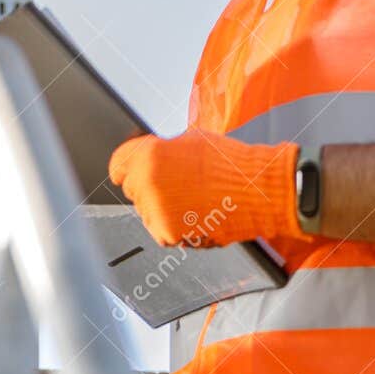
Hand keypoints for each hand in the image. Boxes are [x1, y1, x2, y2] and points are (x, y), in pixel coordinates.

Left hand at [107, 129, 303, 247]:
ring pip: (145, 211)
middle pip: (131, 189)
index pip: (117, 165)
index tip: (128, 173)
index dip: (126, 168)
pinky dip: (173, 226)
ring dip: (161, 208)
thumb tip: (147, 154)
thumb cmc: (230, 165)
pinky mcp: (167, 232)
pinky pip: (160, 230)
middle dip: (148, 187)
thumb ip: (163, 149)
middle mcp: (147, 182)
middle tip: (176, 185)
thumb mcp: (192, 140)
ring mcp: (156, 210)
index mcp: (149, 155)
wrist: (257, 192)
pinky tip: (193, 214)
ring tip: (191, 200)